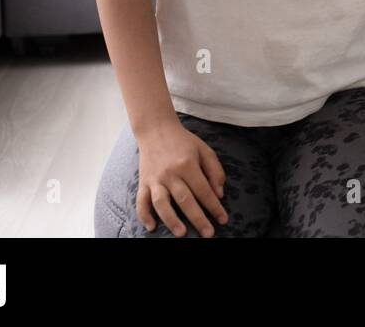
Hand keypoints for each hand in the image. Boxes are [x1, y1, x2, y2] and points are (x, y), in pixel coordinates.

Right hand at [135, 119, 227, 236]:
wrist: (156, 130)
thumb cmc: (184, 142)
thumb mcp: (205, 150)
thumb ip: (215, 171)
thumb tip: (219, 194)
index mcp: (187, 164)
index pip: (203, 190)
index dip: (214, 207)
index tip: (223, 220)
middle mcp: (170, 173)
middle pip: (185, 200)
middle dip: (198, 218)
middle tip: (208, 234)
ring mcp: (155, 178)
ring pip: (161, 203)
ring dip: (171, 220)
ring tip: (182, 233)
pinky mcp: (143, 182)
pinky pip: (141, 201)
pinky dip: (144, 215)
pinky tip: (151, 227)